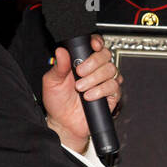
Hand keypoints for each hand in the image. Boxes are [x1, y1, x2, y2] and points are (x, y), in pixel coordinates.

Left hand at [42, 34, 121, 152]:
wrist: (64, 124)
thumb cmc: (57, 102)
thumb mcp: (52, 82)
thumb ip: (58, 66)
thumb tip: (61, 51)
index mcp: (81, 61)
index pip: (94, 45)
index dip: (97, 42)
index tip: (93, 46)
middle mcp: (94, 69)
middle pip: (105, 55)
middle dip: (93, 63)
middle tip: (80, 73)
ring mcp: (103, 81)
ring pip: (110, 70)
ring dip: (95, 78)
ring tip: (81, 88)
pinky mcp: (110, 95)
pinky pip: (113, 86)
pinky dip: (101, 90)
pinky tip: (89, 96)